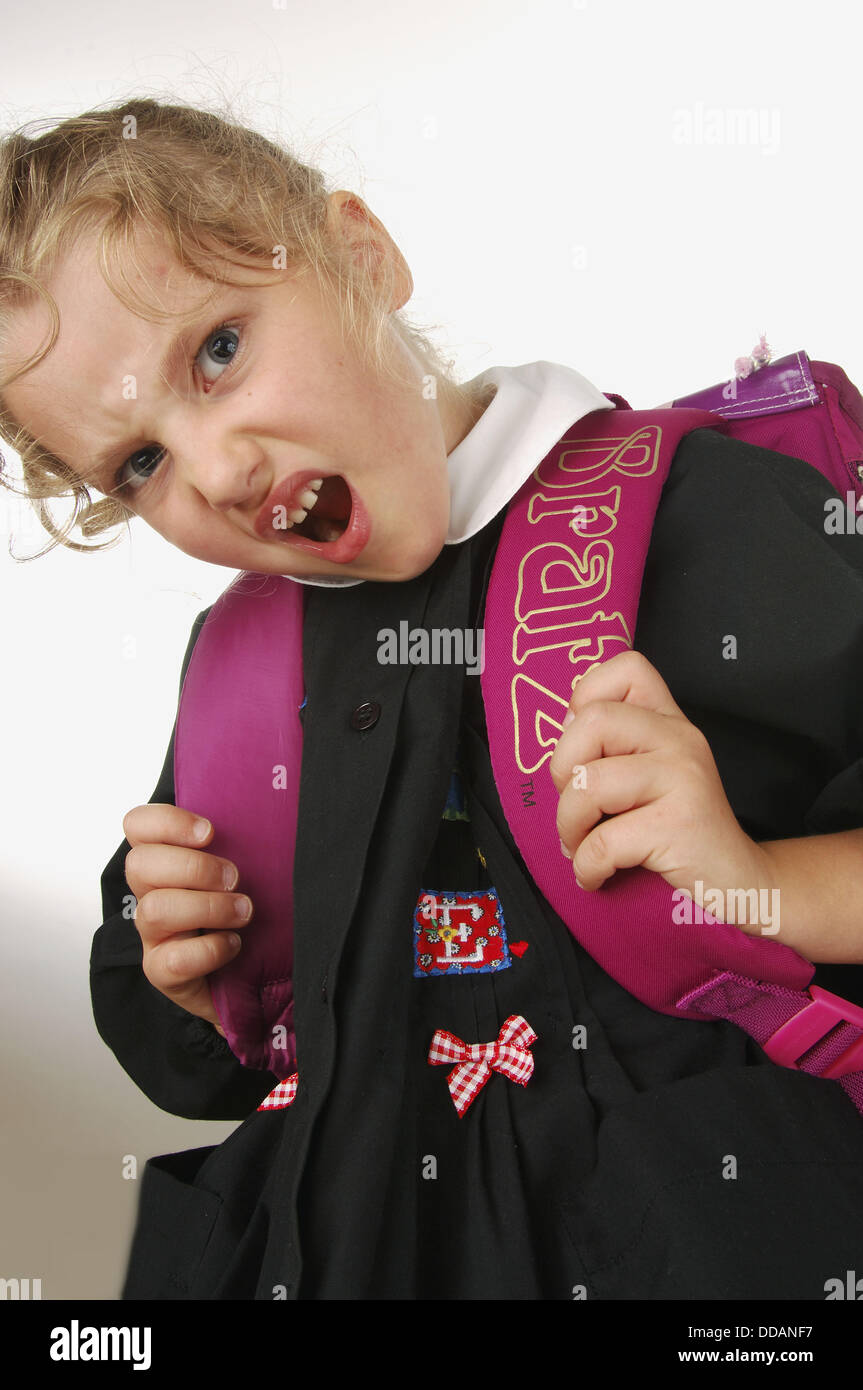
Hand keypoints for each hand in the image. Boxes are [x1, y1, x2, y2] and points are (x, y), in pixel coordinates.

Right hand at [123, 803, 252, 1033]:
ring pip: (154, 910)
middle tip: (235, 877)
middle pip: (139, 864)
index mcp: (166, 860)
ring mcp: (154, 935)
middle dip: (193, 867)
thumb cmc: (248, 910)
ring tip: (244, 911)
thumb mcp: (249, 866)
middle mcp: (152, 893)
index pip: (138, 826)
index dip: (167, 822)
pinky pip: (172, 960)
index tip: (209, 832)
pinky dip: (209, 949)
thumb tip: (276, 796)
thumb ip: (246, 838)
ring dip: (207, 907)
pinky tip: (234, 944)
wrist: (256, 973)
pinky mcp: (164, 973)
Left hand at [549, 650, 772, 918]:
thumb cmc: (677, 831)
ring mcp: (684, 777)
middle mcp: (680, 739)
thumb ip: (614, 746)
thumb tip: (563, 729)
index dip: (586, 696)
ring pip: (588, 784)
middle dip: (562, 770)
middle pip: (592, 722)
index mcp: (670, 722)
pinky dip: (587, 866)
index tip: (583, 747)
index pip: (629, 667)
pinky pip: (603, 841)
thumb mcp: (650, 775)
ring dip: (569, 826)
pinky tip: (596, 875)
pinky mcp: (680, 824)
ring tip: (579, 846)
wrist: (739, 881)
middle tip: (574, 806)